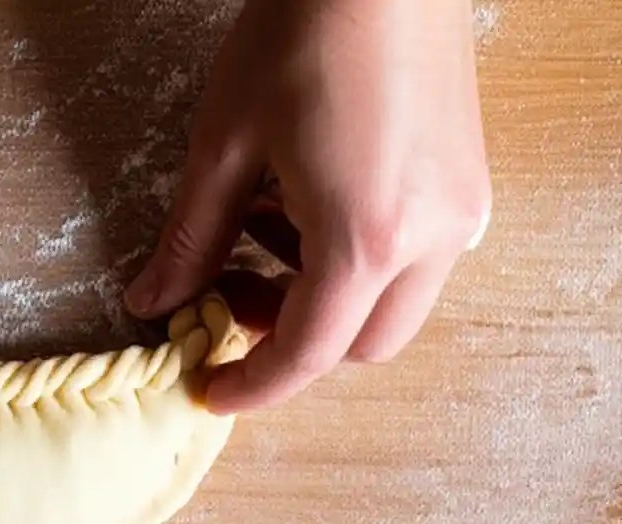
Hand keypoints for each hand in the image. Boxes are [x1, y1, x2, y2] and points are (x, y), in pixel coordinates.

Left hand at [124, 0, 490, 412]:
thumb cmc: (302, 37)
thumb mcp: (223, 147)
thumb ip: (189, 239)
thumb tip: (153, 301)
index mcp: (367, 238)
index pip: (309, 353)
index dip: (254, 384)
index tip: (213, 388)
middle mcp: (431, 238)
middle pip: (361, 344)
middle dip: (292, 339)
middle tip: (232, 294)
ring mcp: (461, 211)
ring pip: (392, 306)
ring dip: (324, 296)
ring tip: (264, 230)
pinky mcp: (468, 184)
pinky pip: (416, 260)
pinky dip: (359, 261)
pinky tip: (311, 202)